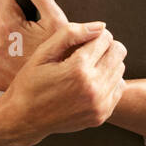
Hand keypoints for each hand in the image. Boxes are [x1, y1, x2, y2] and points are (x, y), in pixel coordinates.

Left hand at [0, 0, 71, 89]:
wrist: (65, 91)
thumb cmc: (64, 56)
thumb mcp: (55, 18)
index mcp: (7, 26)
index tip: (31, 6)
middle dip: (14, 11)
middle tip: (33, 22)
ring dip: (7, 29)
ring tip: (28, 38)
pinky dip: (6, 49)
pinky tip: (23, 53)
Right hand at [0, 21, 126, 145]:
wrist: (24, 119)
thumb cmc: (30, 83)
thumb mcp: (43, 53)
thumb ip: (70, 34)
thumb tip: (101, 26)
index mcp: (77, 68)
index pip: (106, 38)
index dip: (95, 34)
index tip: (83, 40)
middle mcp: (92, 87)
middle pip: (118, 51)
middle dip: (105, 46)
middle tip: (87, 52)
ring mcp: (99, 103)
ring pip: (120, 68)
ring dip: (107, 63)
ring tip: (87, 67)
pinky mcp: (101, 114)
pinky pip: (119, 88)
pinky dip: (108, 81)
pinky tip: (90, 82)